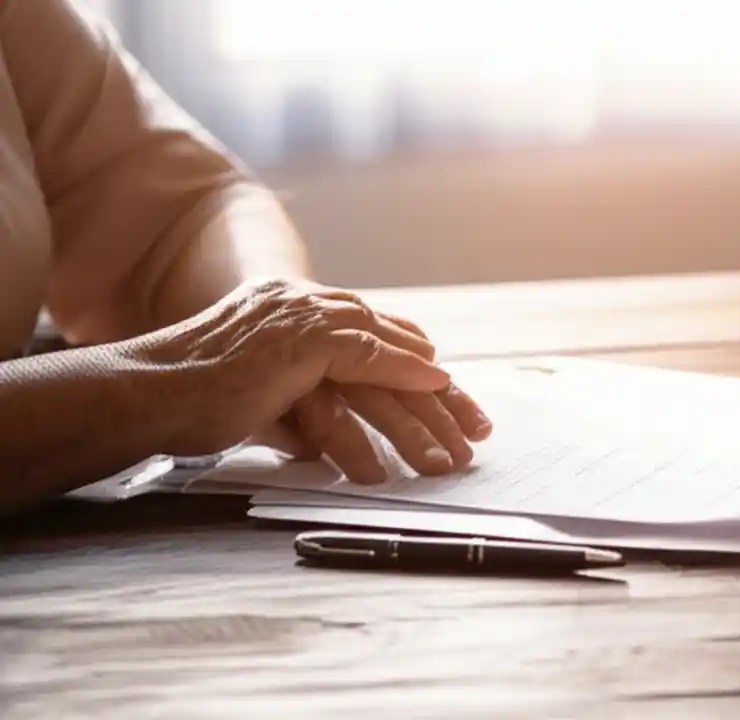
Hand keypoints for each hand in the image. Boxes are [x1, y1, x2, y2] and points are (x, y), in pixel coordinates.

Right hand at [122, 277, 490, 483]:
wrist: (146, 394)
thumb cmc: (189, 406)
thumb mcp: (260, 403)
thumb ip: (298, 413)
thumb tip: (323, 446)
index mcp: (291, 312)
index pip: (370, 337)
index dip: (413, 370)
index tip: (451, 402)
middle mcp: (301, 304)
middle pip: (390, 341)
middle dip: (439, 391)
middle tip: (479, 423)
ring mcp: (300, 316)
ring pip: (386, 354)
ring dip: (429, 401)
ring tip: (461, 440)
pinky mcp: (299, 339)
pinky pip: (367, 354)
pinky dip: (405, 370)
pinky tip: (437, 386)